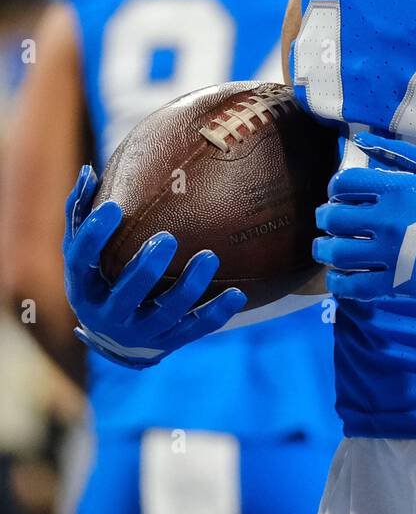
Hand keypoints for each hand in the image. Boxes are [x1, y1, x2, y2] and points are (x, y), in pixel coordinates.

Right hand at [63, 165, 246, 368]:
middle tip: (167, 238)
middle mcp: (108, 316)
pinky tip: (237, 295)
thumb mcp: (84, 253)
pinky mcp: (168, 341)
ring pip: (166, 314)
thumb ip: (82, 214)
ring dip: (189, 288)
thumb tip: (89, 171)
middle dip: (146, 269)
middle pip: (126, 296)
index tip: (113, 207)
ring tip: (209, 257)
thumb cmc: (100, 279)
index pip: (81, 263)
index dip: (93, 237)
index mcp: (83, 288)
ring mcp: (140, 333)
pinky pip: (195, 329)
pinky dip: (217, 313)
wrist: (114, 339)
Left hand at [314, 133, 415, 300]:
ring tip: (327, 249)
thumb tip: (361, 140)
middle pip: (334, 219)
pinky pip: (355, 287)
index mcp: (397, 189)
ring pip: (338, 254)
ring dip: (325, 250)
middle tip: (328, 220)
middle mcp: (388, 220)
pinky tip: (340, 277)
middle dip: (325, 218)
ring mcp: (392, 254)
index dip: (335, 189)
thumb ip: (397, 153)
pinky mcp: (399, 284)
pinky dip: (340, 283)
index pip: (345, 185)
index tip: (339, 195)